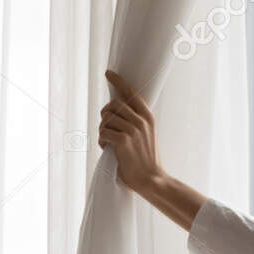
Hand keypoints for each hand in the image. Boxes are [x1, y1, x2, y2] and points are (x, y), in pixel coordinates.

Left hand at [98, 70, 164, 195]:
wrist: (152, 180)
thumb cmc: (146, 160)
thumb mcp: (146, 136)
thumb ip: (135, 122)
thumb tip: (114, 111)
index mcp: (148, 118)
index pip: (131, 93)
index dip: (118, 82)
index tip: (109, 73)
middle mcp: (141, 121)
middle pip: (113, 104)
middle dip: (105, 115)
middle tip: (106, 127)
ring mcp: (133, 130)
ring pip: (106, 118)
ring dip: (102, 130)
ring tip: (108, 142)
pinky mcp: (123, 140)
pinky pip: (103, 132)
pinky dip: (101, 141)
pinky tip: (108, 148)